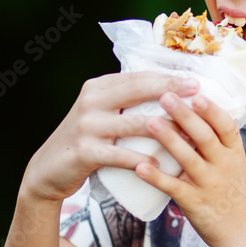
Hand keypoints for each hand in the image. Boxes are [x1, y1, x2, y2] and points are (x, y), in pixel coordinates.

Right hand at [20, 72, 199, 204]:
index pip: (137, 76)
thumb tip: (168, 94)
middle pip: (137, 90)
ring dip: (164, 128)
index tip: (195, 81)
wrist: (48, 170)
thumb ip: (124, 101)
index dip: (167, 77)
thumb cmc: (86, 141)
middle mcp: (91, 101)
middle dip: (170, 90)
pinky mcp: (84, 152)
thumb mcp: (100, 112)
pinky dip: (141, 160)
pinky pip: (120, 155)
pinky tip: (159, 165)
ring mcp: (87, 126)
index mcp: (98, 87)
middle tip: (197, 94)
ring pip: (133, 123)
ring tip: (189, 134)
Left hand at [134, 92, 245, 246]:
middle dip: (185, 116)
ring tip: (150, 122)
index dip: (212, 109)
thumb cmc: (233, 191)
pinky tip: (140, 166)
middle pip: (205, 137)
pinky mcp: (194, 203)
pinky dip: (157, 177)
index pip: (225, 126)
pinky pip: (174, 188)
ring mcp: (209, 185)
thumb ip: (216, 141)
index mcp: (234, 153)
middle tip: (165, 96)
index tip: (196, 93)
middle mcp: (224, 166)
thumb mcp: (233, 163)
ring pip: (188, 159)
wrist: (244, 232)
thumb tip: (192, 108)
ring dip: (169, 140)